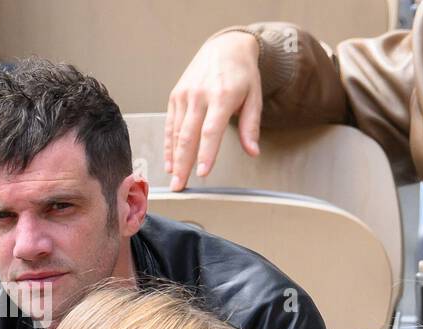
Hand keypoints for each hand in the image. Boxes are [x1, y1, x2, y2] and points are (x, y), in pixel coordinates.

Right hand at [164, 30, 263, 189]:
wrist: (225, 47)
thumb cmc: (242, 74)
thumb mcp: (254, 98)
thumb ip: (251, 126)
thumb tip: (253, 152)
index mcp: (220, 96)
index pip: (210, 131)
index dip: (206, 154)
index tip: (203, 173)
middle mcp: (199, 95)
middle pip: (188, 135)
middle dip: (184, 164)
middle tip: (180, 186)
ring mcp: (184, 95)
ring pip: (176, 132)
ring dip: (174, 158)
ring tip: (174, 180)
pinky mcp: (176, 95)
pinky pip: (170, 124)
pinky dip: (168, 145)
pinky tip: (168, 162)